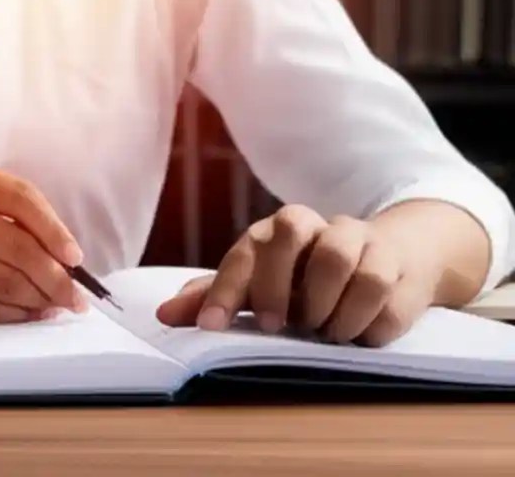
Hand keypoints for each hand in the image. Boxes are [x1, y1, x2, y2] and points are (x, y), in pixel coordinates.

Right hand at [0, 153, 87, 323]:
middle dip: (54, 276)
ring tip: (55, 306)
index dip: (54, 230)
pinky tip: (25, 315)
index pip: (18, 197)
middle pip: (14, 246)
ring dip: (36, 299)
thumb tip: (59, 251)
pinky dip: (8, 315)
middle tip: (75, 295)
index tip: (75, 257)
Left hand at [155, 205, 438, 346]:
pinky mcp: (396, 261)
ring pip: (337, 258)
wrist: (392, 260)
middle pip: (289, 230)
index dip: (224, 289)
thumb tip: (163, 314)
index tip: (212, 327)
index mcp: (273, 232)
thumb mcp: (261, 288)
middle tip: (275, 325)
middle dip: (276, 284)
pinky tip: (356, 334)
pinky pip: (379, 287)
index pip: (243, 252)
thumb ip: (215, 298)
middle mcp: (314, 226)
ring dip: (325, 306)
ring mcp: (359, 238)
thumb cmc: (310, 279)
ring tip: (322, 331)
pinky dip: (363, 320)